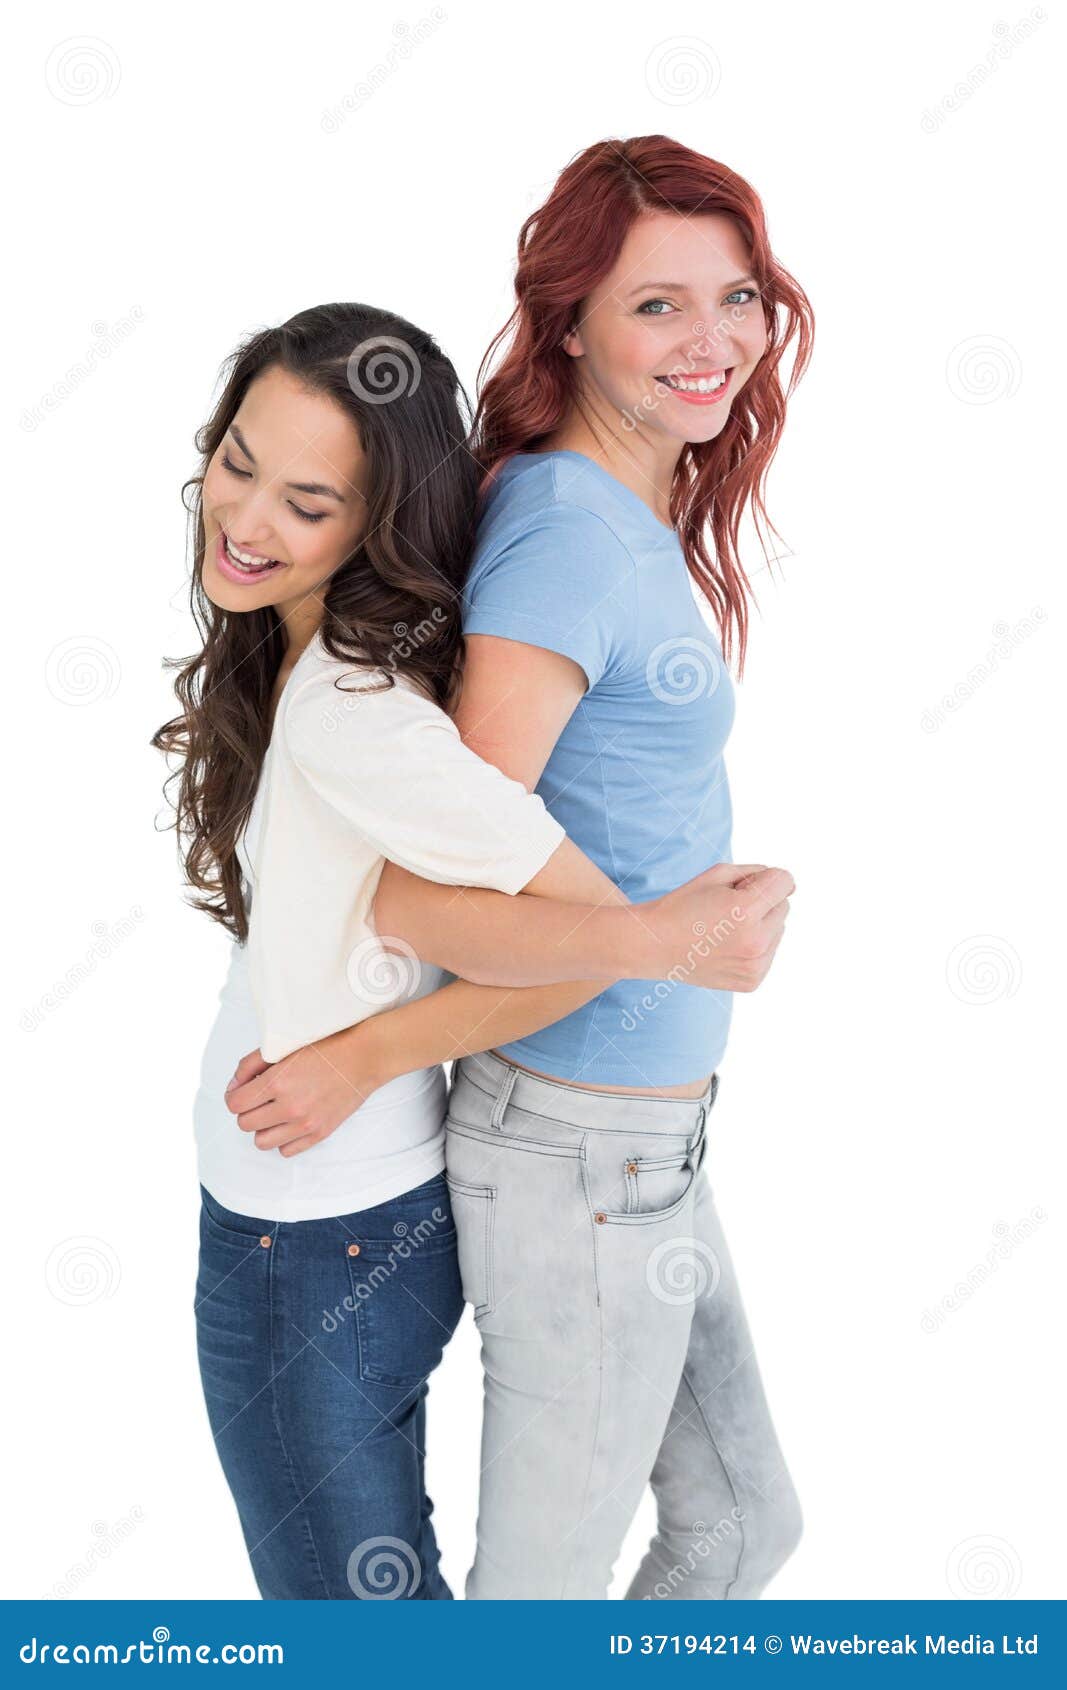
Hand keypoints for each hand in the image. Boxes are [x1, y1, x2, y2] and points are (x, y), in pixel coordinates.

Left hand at [224, 1023, 387, 1157]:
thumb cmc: (325, 1048)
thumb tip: (233, 1087)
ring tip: (273, 1114)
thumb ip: (251, 1065)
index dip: (234, 1097)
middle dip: (248, 1111)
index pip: (235, 1104)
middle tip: (260, 1100)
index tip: (241, 1092)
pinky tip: (290, 1123)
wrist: (363, 1058)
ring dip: (263, 1128)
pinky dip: (283, 1139)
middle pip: (244, 1124)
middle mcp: (290, 1106)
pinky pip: (286, 1151)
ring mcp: (305, 1123)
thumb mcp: (284, 1047)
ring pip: (261, 1142)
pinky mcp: (319, 1133)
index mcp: (278, 1081)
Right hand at [643, 862, 794, 992]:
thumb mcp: (718, 874)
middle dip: (762, 902)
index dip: (768, 877)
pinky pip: (769, 953)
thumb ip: (758, 873)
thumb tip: (789, 886)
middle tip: (727, 909)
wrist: (655, 946)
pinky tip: (727, 947)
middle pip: (783, 907)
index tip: (748, 883)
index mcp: (746, 911)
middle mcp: (755, 942)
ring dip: (760, 925)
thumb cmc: (684, 904)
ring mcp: (754, 966)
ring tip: (724, 929)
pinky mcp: (752, 981)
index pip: (785, 881)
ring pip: (778, 931)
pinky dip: (754, 947)